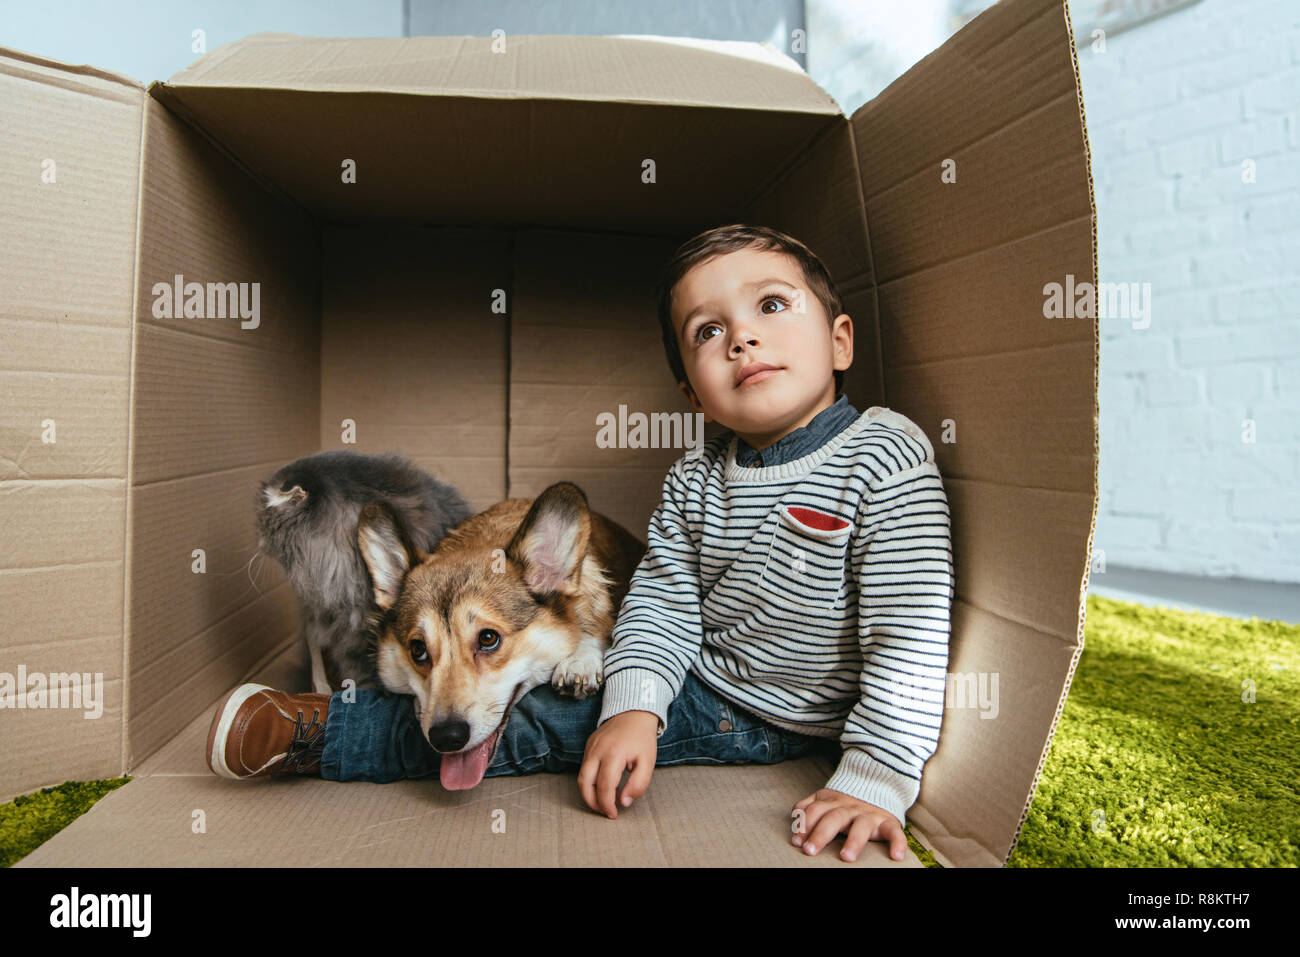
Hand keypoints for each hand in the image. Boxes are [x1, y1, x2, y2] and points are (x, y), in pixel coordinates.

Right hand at [577, 710, 658, 818]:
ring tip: (603, 802)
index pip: (605, 787)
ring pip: (581, 777)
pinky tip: (602, 785)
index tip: (614, 814)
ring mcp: (590, 747)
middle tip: (604, 811)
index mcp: (614, 754)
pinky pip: (584, 767)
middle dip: (592, 803)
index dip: (608, 805)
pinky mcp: (588, 745)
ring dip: (589, 793)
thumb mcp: (648, 763)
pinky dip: (590, 781)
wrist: (634, 713)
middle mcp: (597, 750)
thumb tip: (624, 802)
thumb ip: (638, 784)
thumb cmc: (642, 739)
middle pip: (585, 783)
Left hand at [790, 788, 906, 861]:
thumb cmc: (845, 801)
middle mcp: (849, 808)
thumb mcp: (825, 798)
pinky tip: (896, 856)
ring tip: (846, 857)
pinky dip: (898, 843)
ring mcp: (869, 815)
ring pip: (862, 826)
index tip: (796, 841)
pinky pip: (895, 831)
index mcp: (832, 802)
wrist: (876, 783)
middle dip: (821, 834)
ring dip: (854, 841)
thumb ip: (809, 805)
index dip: (805, 824)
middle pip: (834, 819)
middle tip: (810, 850)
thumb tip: (795, 816)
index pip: (815, 811)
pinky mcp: (888, 822)